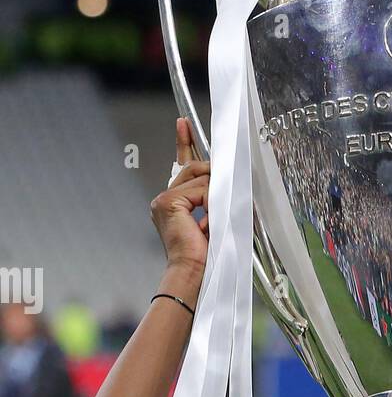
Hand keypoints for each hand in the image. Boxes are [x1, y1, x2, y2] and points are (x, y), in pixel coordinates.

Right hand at [149, 118, 209, 274]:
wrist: (194, 273)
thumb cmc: (206, 255)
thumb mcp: (214, 219)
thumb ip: (214, 198)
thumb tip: (223, 180)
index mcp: (173, 203)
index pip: (182, 166)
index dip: (184, 143)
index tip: (183, 123)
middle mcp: (164, 198)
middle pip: (195, 169)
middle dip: (214, 180)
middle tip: (218, 205)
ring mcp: (164, 199)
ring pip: (201, 178)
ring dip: (215, 199)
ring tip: (212, 223)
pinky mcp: (168, 201)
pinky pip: (201, 189)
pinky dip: (211, 205)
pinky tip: (206, 224)